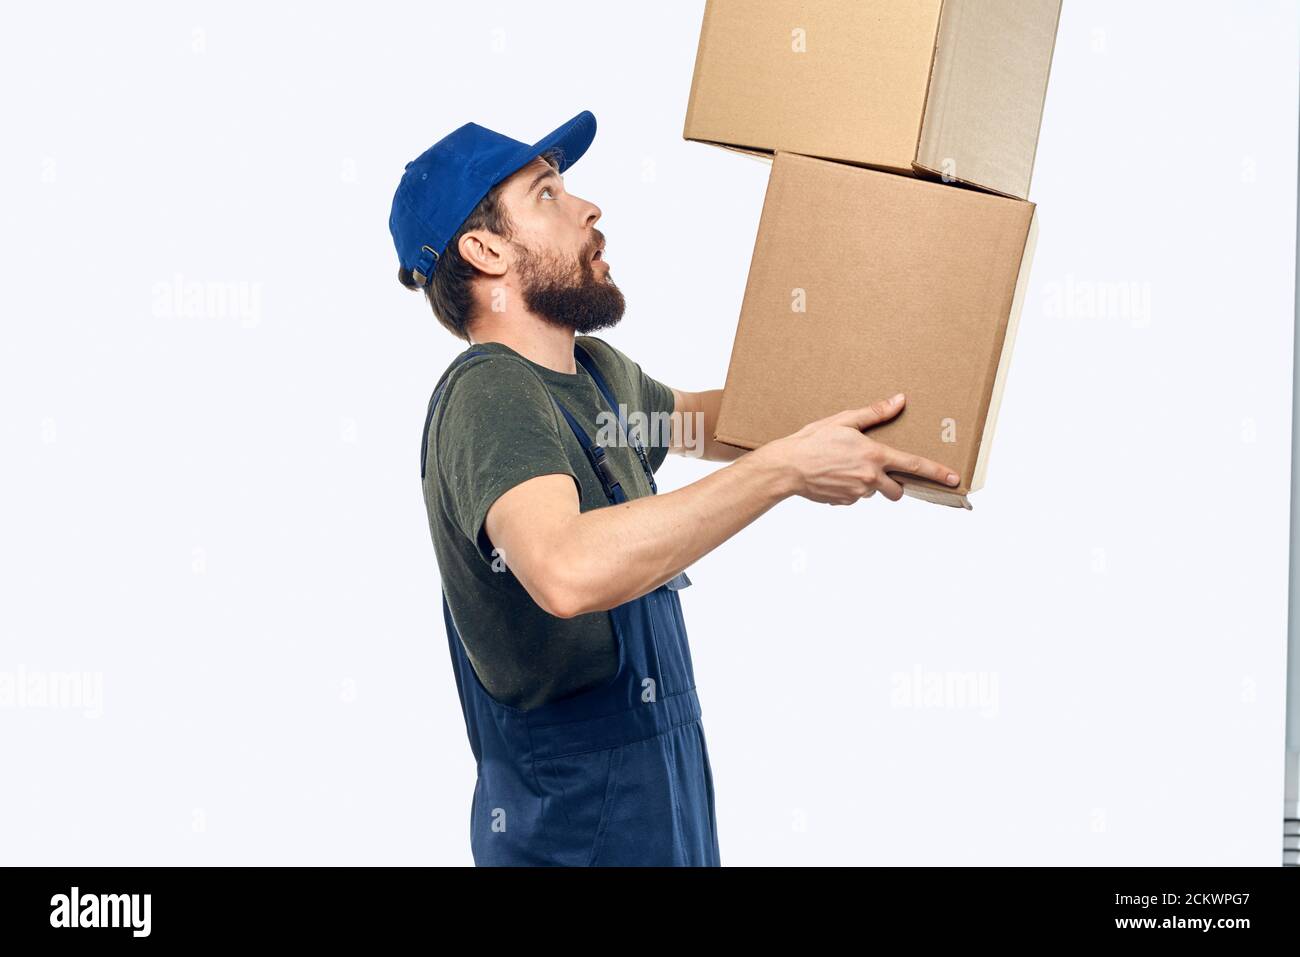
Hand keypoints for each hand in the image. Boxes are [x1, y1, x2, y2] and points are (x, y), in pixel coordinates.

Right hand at [759, 393, 960, 504]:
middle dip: (894, 485)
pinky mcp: (844, 502)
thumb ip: (874, 413)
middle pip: (897, 490)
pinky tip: (832, 477)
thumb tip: (899, 401)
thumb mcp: (844, 421)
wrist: (786, 467)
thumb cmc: (812, 441)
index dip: (937, 472)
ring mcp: (857, 493)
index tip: (954, 478)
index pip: (914, 466)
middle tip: (877, 471)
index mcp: (874, 455)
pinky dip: (849, 489)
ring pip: (873, 492)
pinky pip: (854, 497)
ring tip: (842, 468)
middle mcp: (870, 477)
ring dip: (866, 483)